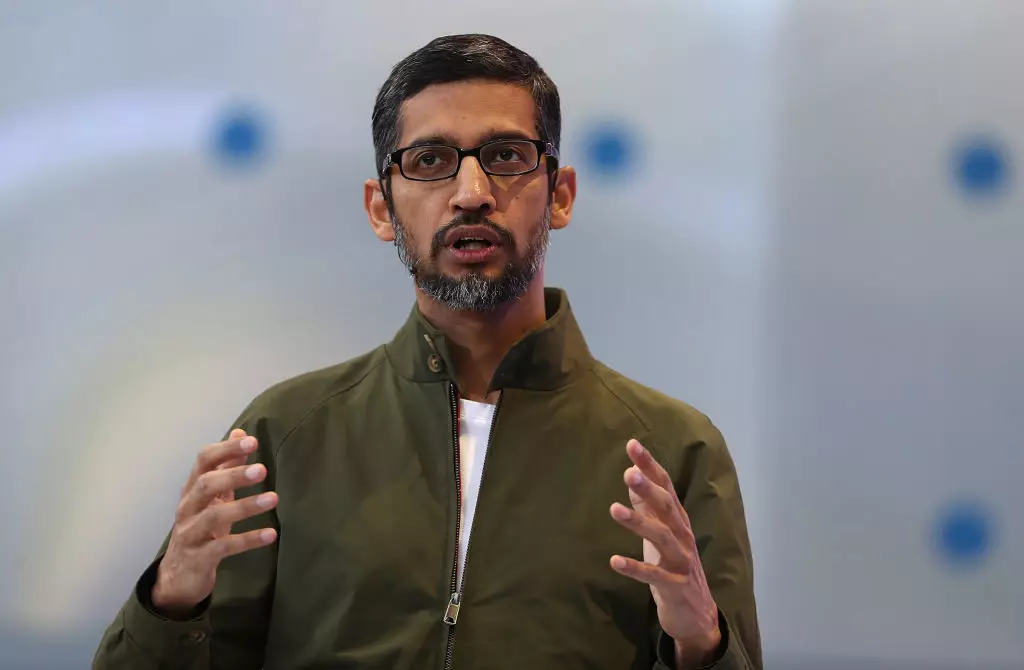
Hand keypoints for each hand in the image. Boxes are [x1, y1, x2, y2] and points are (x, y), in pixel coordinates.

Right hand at [151, 429, 278, 614]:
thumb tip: (242, 433)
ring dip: (245, 506)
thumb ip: (227, 466)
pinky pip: (223, 547)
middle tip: (262, 470)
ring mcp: (190, 533)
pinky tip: (271, 535)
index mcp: (192, 489)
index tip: (252, 441)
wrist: (178, 577)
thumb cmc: (201, 528)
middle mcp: (188, 508)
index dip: (226, 450)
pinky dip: (248, 540)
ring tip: (273, 499)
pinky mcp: (199, 558)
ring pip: (213, 516)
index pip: (203, 461)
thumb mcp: (214, 497)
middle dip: (233, 475)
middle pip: (205, 485)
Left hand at [609, 439, 720, 668]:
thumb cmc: (673, 567)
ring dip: (638, 523)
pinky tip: (614, 561)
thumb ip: (647, 506)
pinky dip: (635, 568)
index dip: (650, 466)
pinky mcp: (675, 587)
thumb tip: (631, 474)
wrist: (696, 614)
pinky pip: (654, 576)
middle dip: (648, 489)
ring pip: (662, 538)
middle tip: (628, 472)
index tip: (632, 445)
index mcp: (678, 521)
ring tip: (613, 510)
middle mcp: (683, 536)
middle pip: (667, 508)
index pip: (666, 487)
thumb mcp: (660, 533)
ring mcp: (681, 562)